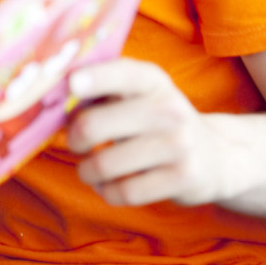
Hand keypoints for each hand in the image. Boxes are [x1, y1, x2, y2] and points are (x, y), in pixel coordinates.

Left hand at [66, 59, 226, 207]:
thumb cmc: (153, 121)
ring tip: (91, 169)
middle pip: (93, 125)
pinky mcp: (184, 178)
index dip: (93, 78)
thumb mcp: (136, 96)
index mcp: (151, 80)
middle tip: (76, 144)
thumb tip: (50, 98)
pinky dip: (108, 192)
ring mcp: (179, 144)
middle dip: (74, 139)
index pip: (120, 73)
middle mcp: (168, 108)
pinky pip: (124, 192)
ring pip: (104, 164)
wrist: (215, 155)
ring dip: (87, 171)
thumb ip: (99, 92)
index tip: (71, 84)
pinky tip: (110, 185)